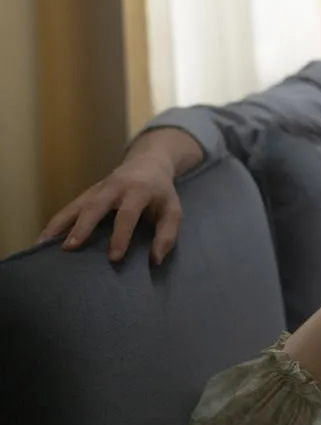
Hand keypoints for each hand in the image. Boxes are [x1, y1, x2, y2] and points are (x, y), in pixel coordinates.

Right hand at [37, 154, 180, 263]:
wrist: (148, 164)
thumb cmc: (161, 193)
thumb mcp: (173, 211)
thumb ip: (168, 235)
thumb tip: (156, 260)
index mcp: (138, 190)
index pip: (127, 214)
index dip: (121, 235)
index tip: (114, 257)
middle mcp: (115, 187)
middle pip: (95, 205)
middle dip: (83, 226)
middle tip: (70, 247)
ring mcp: (98, 188)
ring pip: (76, 205)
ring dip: (59, 224)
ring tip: (43, 244)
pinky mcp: (88, 193)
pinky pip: (70, 207)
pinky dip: (56, 222)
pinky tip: (43, 239)